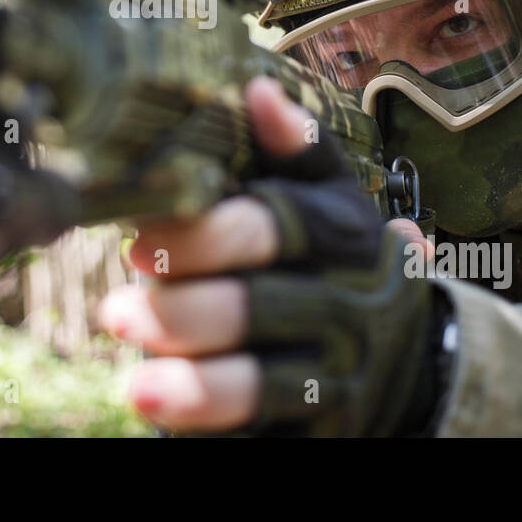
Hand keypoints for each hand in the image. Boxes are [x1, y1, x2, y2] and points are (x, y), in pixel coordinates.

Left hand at [98, 76, 439, 434]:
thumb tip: (256, 88)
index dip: (200, 236)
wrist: (406, 360)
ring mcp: (337, 376)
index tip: (138, 239)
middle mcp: (346, 305)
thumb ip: (295, 151)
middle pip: (256, 309)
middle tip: (115, 311)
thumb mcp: (334, 200)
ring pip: (262, 386)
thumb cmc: (342, 262)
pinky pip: (261, 432)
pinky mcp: (322, 429)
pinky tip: (165, 414)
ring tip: (136, 386)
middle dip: (179, 312)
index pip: (269, 228)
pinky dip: (211, 427)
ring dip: (194, 387)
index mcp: (341, 235)